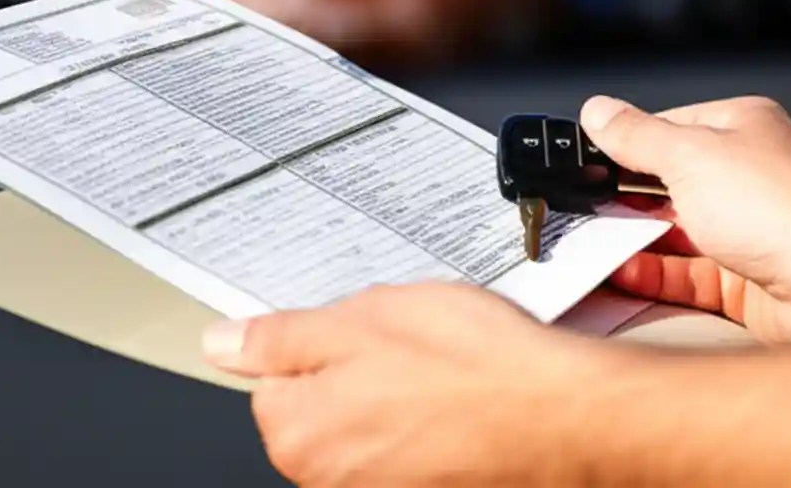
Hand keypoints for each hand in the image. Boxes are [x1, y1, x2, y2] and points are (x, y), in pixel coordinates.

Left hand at [201, 283, 631, 487]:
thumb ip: (279, 338)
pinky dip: (434, 428)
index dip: (318, 344)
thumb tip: (222, 344)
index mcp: (300, 432)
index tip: (356, 332)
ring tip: (448, 373)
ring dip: (399, 400)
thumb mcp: (362, 319)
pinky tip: (466, 403)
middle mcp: (332, 479)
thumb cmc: (473, 368)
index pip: (270, 381)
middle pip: (320, 410)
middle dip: (357, 373)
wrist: (568, 420)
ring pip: (371, 429)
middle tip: (410, 345)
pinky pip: (414, 452)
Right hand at [581, 94, 790, 341]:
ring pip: (673, 233)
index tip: (579, 161)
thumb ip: (636, 136)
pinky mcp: (745, 281)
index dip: (620, 144)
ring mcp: (747, 232)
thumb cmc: (782, 209)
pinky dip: (651, 275)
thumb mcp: (689, 156)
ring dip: (631, 239)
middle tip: (573, 205)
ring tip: (584, 243)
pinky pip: (686, 276)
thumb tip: (597, 111)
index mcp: (739, 130)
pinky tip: (618, 273)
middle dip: (621, 197)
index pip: (665, 129)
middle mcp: (746, 178)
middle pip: (666, 185)